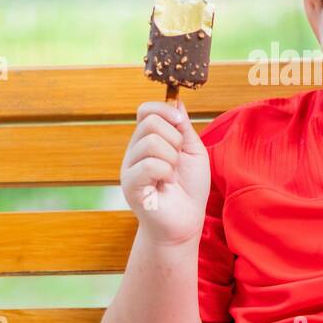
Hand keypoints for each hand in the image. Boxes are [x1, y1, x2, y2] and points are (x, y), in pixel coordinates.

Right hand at [119, 99, 210, 245]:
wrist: (185, 222)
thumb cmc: (189, 188)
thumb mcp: (192, 151)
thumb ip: (183, 127)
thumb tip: (176, 100)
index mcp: (148, 140)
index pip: (145, 110)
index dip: (164, 109)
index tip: (181, 122)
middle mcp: (134, 151)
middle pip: (150, 121)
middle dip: (175, 138)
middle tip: (178, 160)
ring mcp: (129, 167)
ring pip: (152, 142)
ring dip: (172, 158)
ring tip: (172, 175)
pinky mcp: (130, 185)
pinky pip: (149, 164)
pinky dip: (166, 172)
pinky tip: (166, 184)